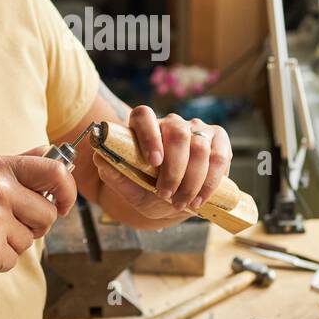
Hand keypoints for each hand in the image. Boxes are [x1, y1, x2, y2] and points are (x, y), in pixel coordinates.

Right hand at [0, 147, 76, 281]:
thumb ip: (17, 164)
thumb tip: (51, 153)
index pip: (55, 171)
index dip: (67, 191)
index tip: (63, 204)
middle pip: (48, 214)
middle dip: (34, 225)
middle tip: (5, 225)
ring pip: (32, 241)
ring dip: (12, 244)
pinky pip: (14, 260)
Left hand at [92, 108, 231, 223]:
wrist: (176, 202)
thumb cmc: (151, 192)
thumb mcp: (132, 191)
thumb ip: (116, 177)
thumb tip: (99, 159)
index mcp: (145, 127)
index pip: (144, 116)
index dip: (149, 136)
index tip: (153, 163)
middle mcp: (171, 123)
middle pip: (177, 133)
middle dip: (174, 169)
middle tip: (167, 195)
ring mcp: (197, 128)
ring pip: (200, 147)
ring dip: (192, 180)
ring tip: (183, 202)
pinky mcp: (218, 139)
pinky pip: (219, 156)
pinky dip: (211, 181)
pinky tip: (201, 198)